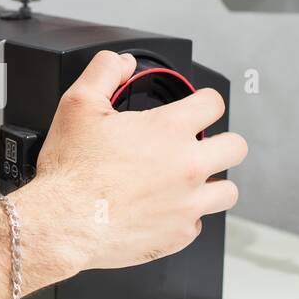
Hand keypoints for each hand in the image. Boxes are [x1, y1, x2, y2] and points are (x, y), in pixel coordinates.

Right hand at [28, 51, 246, 272]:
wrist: (63, 223)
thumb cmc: (71, 171)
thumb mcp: (79, 104)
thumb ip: (104, 72)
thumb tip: (122, 63)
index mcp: (169, 130)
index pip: (214, 103)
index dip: (204, 101)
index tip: (196, 109)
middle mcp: (188, 166)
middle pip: (236, 147)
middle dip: (221, 142)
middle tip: (199, 145)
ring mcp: (188, 203)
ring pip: (228, 191)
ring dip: (213, 183)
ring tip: (190, 181)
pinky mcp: (179, 235)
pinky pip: (199, 224)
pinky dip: (186, 216)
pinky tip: (165, 209)